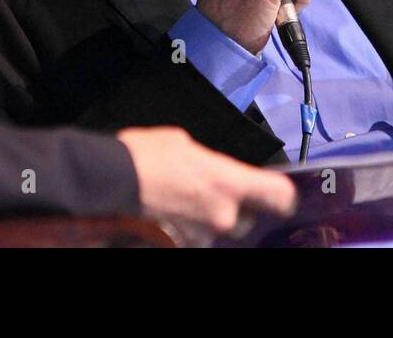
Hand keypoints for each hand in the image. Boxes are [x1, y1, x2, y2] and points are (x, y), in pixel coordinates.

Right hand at [116, 126, 296, 246]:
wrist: (110, 181)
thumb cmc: (145, 157)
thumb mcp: (186, 145)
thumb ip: (211, 164)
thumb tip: (212, 171)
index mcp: (230, 182)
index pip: (279, 197)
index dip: (281, 197)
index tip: (278, 197)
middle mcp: (222, 215)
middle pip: (246, 220)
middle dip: (234, 211)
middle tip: (210, 195)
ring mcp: (202, 236)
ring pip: (217, 233)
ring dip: (206, 222)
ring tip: (180, 203)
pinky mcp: (181, 248)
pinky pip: (194, 241)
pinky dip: (186, 232)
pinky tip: (169, 216)